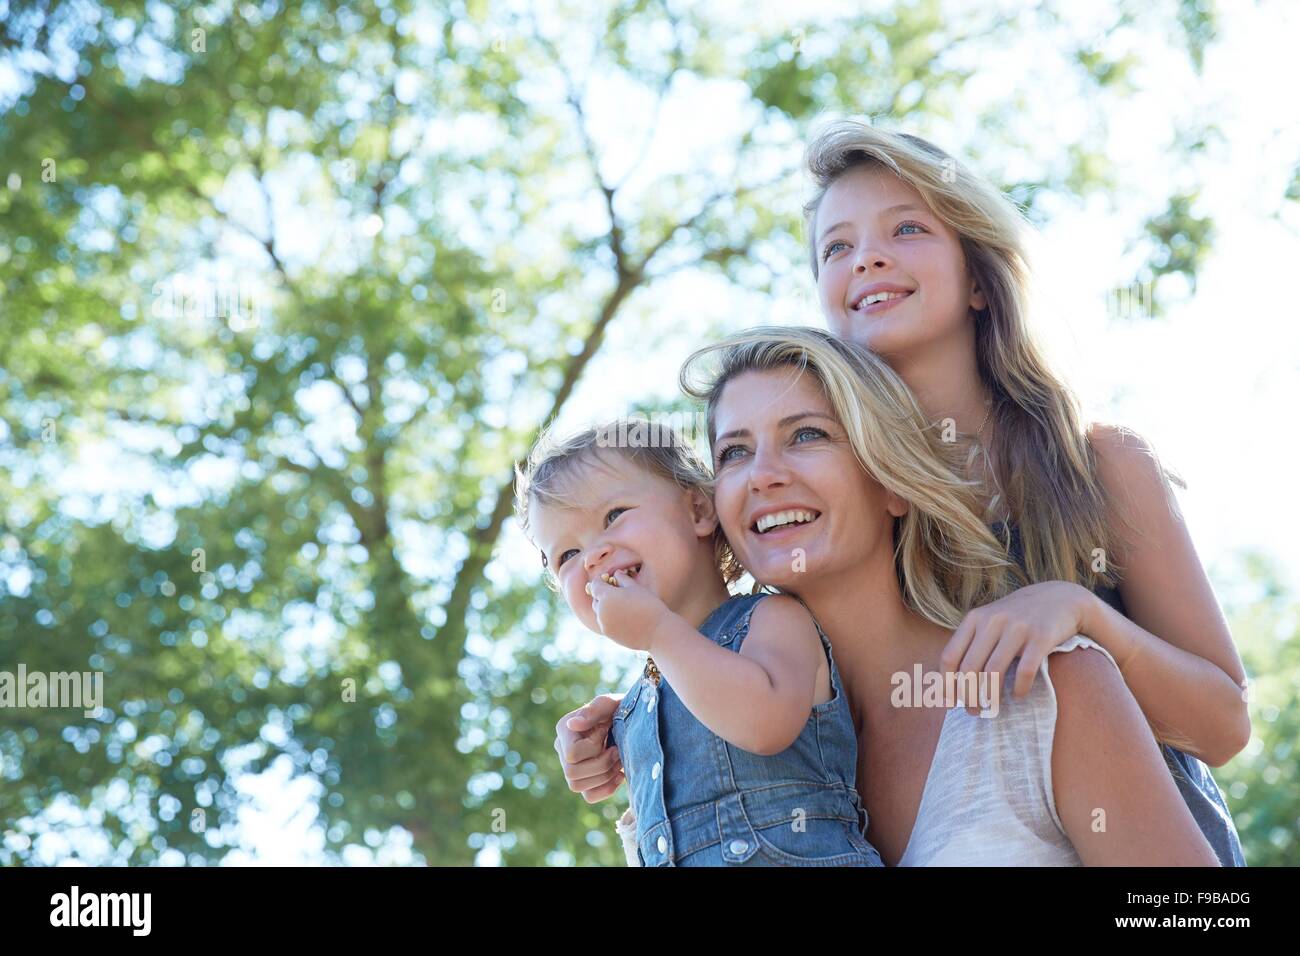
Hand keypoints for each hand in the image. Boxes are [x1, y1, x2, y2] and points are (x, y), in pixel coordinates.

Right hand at [554, 694, 624, 802]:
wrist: (632, 721)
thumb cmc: (619, 709)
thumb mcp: (609, 704)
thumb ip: (594, 711)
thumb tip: (572, 725)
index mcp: (565, 730)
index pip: (571, 753)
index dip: (593, 747)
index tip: (607, 732)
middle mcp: (563, 750)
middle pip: (570, 773)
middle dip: (600, 764)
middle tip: (617, 750)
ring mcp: (572, 768)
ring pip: (577, 786)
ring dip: (604, 776)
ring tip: (619, 760)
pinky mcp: (585, 781)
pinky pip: (589, 796)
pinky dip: (607, 788)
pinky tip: (620, 774)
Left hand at [586, 568, 671, 651]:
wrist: (657, 631)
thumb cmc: (649, 606)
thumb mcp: (636, 588)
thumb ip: (623, 579)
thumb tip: (616, 573)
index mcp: (607, 596)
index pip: (595, 585)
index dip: (601, 581)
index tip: (610, 581)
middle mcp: (601, 611)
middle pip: (595, 600)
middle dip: (603, 595)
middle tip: (617, 594)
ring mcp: (603, 624)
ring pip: (600, 612)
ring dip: (606, 608)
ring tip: (623, 607)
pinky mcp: (608, 634)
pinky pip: (605, 623)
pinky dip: (610, 619)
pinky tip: (625, 618)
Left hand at [939, 582, 1098, 712]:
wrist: (1060, 598)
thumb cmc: (1017, 617)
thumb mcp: (990, 620)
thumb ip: (971, 643)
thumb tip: (951, 681)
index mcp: (975, 618)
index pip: (950, 656)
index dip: (947, 683)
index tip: (949, 702)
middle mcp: (993, 621)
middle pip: (970, 668)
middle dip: (968, 696)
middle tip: (972, 711)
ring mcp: (1017, 627)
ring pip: (994, 672)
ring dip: (989, 698)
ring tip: (991, 709)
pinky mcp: (1041, 636)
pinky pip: (1025, 671)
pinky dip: (1019, 689)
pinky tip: (1019, 697)